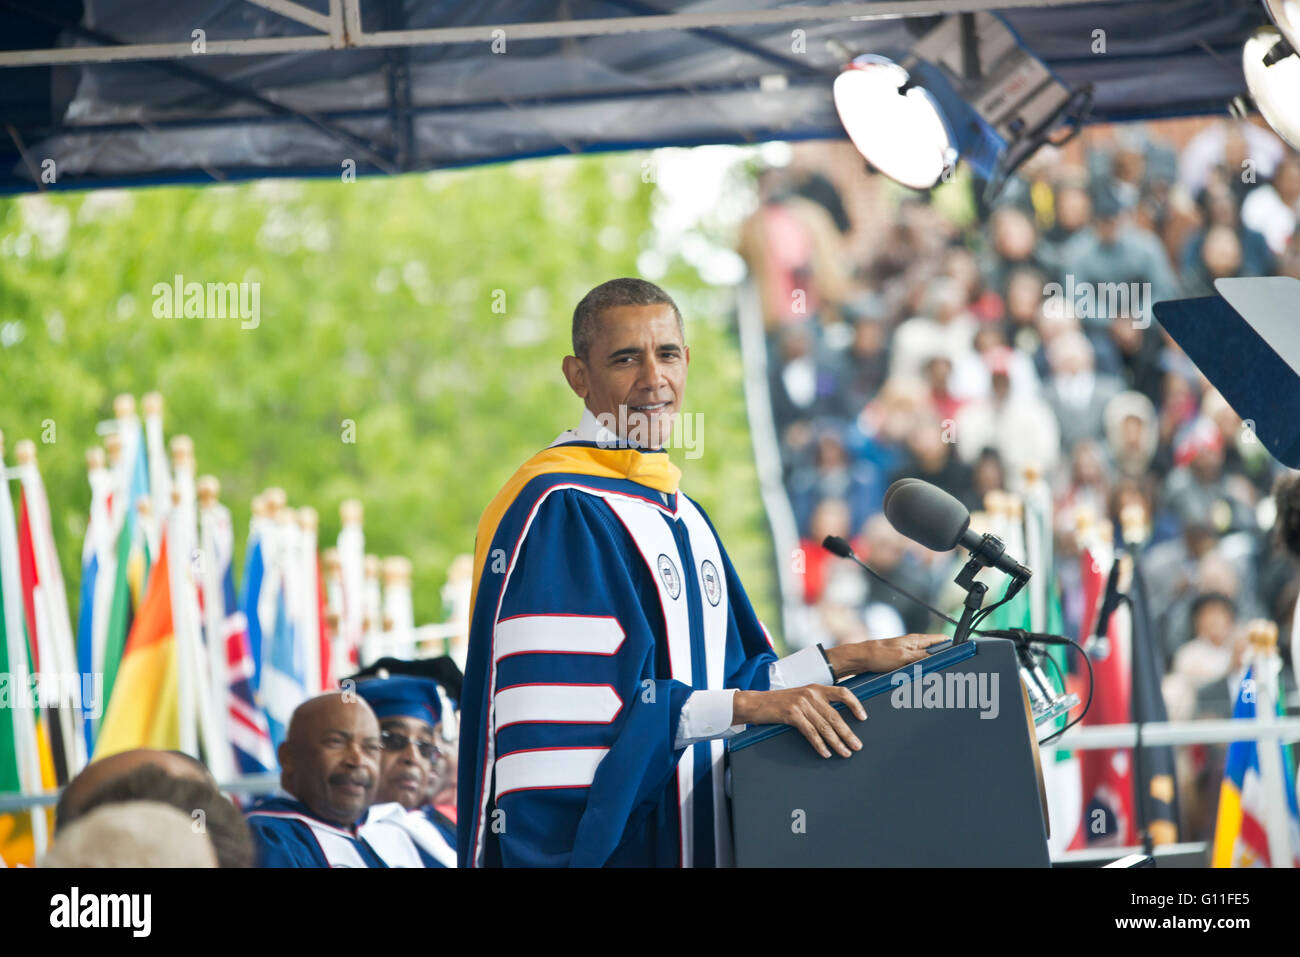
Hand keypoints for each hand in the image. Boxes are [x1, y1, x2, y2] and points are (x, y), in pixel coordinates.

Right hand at [732, 685, 866, 758]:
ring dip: (837, 742)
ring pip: (825, 726)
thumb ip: (816, 704)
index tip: (863, 718)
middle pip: (835, 715)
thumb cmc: (778, 703)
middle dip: (848, 733)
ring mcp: (801, 704)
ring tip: (845, 753)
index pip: (842, 693)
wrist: (755, 703)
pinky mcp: (791, 714)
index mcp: (816, 688)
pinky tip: (826, 753)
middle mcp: (811, 694)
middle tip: (857, 746)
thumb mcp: (800, 697)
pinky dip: (820, 744)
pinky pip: (811, 732)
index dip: (855, 705)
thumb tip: (835, 721)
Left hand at [825, 633, 949, 678]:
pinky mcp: (901, 662)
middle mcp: (913, 645)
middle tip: (953, 674)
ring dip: (931, 669)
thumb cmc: (878, 655)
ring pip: (926, 662)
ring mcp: (907, 654)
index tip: (963, 654)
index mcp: (916, 640)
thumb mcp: (904, 657)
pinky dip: (921, 673)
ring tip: (940, 680)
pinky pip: (916, 668)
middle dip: (944, 662)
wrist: (859, 660)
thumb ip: (922, 657)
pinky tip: (924, 682)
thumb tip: (939, 659)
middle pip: (935, 652)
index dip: (953, 646)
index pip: (941, 640)